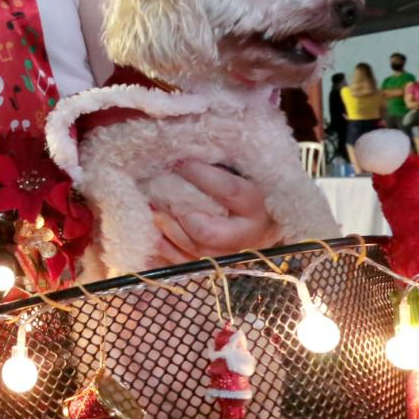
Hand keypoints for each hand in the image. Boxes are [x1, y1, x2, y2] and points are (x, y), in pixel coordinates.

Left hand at [149, 162, 280, 264]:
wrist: (266, 226)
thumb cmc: (250, 189)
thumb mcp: (244, 173)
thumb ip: (221, 163)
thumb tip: (187, 150)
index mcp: (257, 207)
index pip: (228, 190)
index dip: (201, 175)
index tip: (179, 162)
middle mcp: (245, 238)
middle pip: (206, 231)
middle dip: (180, 211)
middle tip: (161, 190)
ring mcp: (227, 257)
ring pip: (191, 250)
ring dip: (166, 227)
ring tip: (152, 205)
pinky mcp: (211, 268)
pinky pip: (181, 263)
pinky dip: (163, 246)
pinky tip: (153, 227)